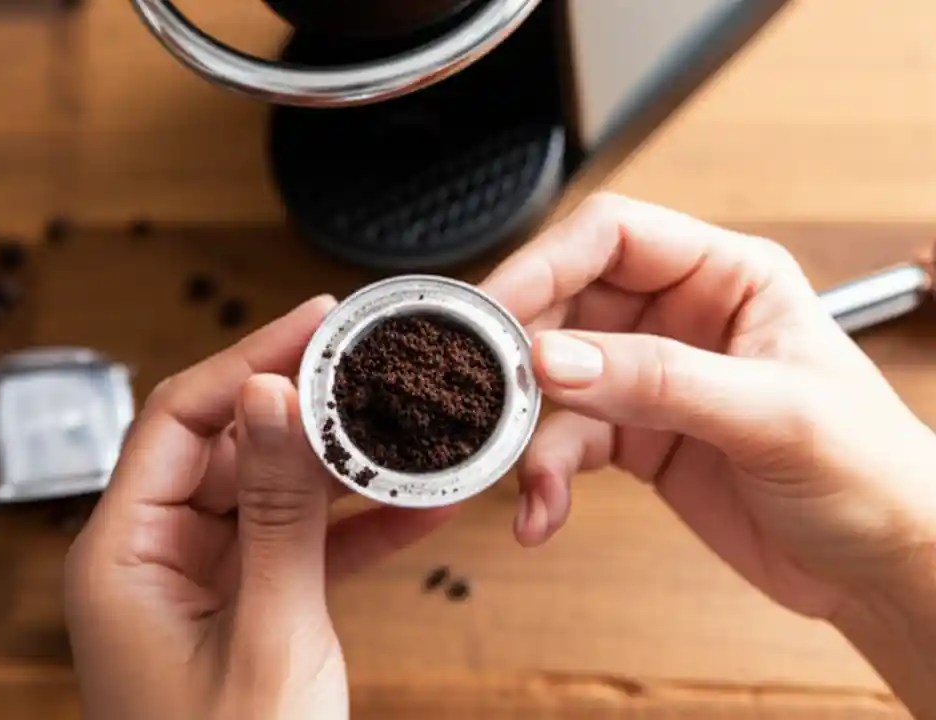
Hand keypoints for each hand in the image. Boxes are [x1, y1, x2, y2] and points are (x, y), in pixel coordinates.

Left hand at [64, 296, 454, 719]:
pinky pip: (300, 551)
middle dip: (307, 411)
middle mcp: (151, 560)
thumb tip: (274, 396)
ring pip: (273, 496)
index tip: (317, 324)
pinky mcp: (244, 613)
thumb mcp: (269, 632)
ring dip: (342, 470)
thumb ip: (278, 511)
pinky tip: (419, 507)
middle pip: (228, 449)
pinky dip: (355, 531)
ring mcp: (198, 587)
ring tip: (410, 430)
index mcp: (121, 555)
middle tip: (377, 373)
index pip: (179, 420)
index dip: (248, 361)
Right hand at [481, 193, 935, 620]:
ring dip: (528, 430)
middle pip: (566, 305)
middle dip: (521, 354)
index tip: (495, 312)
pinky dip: (545, 478)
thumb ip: (658, 381)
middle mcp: (681, 317)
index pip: (611, 236)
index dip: (544, 263)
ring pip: (555, 380)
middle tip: (485, 395)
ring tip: (522, 475)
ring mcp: (653, 379)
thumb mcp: (773, 415)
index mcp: (726, 275)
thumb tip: (553, 358)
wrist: (885, 569)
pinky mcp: (636, 438)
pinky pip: (565, 443)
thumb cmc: (874, 473)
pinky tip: (542, 513)